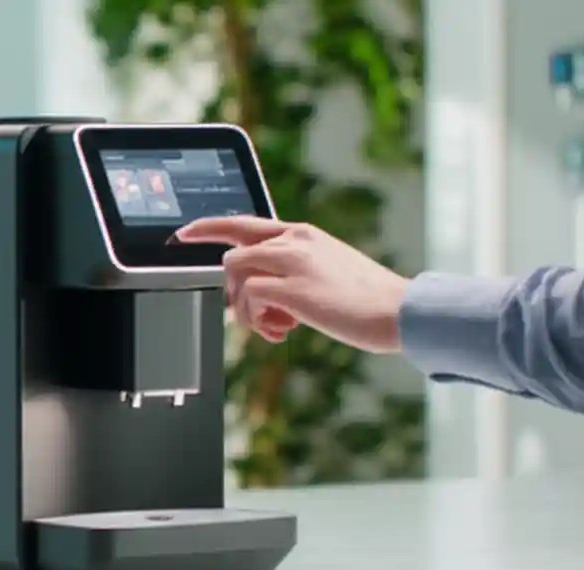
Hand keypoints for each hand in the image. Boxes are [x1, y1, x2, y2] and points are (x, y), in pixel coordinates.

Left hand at [173, 216, 409, 352]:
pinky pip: (247, 300)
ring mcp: (292, 262)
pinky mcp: (292, 289)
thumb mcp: (326, 272)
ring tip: (277, 327)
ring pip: (235, 276)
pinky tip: (282, 332)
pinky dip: (255, 322)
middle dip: (233, 292)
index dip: (208, 228)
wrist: (401, 310)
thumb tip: (260, 295)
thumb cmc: (368, 300)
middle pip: (232, 256)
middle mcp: (294, 241)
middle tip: (256, 316)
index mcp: (303, 234)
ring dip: (246, 310)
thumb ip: (291, 272)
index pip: (244, 223)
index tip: (182, 235)